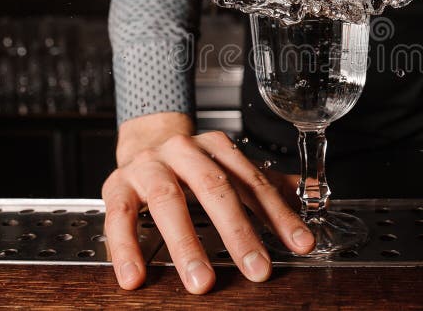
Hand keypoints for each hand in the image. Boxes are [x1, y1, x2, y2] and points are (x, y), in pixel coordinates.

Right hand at [102, 112, 313, 293]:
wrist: (142, 142)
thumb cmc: (192, 163)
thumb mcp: (228, 167)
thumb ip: (264, 184)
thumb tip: (307, 194)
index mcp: (217, 147)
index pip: (253, 181)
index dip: (278, 214)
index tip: (299, 244)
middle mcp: (184, 151)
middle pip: (215, 188)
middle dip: (238, 231)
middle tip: (256, 269)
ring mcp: (148, 165)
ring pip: (168, 201)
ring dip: (186, 244)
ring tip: (201, 281)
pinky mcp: (116, 184)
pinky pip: (119, 216)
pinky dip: (126, 247)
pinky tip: (136, 276)